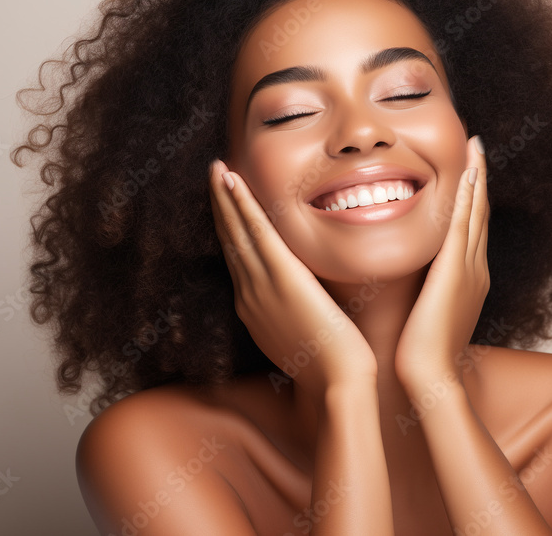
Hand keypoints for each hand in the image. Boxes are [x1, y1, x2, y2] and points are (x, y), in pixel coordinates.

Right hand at [208, 159, 377, 402]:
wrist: (337, 382)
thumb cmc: (329, 366)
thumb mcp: (301, 336)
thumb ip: (294, 313)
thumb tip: (300, 299)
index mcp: (254, 307)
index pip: (238, 259)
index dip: (229, 229)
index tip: (226, 206)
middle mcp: (249, 294)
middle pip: (230, 241)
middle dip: (220, 206)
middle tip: (214, 175)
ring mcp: (261, 285)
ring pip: (237, 231)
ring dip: (225, 197)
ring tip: (218, 169)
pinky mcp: (281, 277)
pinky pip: (255, 232)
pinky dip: (241, 205)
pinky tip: (232, 181)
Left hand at [395, 135, 490, 389]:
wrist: (431, 375)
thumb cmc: (423, 354)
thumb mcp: (430, 316)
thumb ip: (427, 295)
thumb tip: (416, 286)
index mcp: (469, 280)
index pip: (471, 231)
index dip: (472, 201)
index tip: (468, 174)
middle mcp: (476, 269)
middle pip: (480, 215)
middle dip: (479, 181)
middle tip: (478, 149)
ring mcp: (469, 268)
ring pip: (476, 213)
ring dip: (477, 179)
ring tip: (476, 149)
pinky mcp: (456, 269)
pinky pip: (464, 224)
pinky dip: (468, 197)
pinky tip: (467, 173)